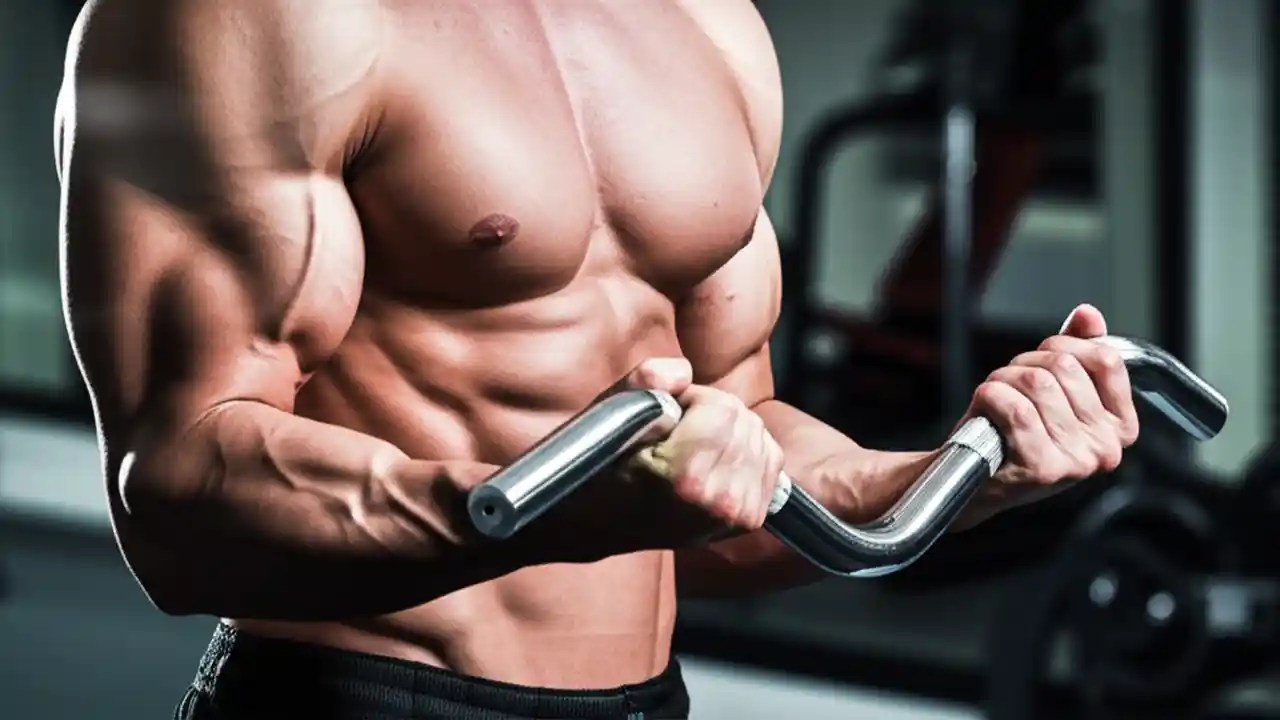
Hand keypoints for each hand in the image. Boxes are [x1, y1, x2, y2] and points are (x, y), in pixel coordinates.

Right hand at [616, 357, 784, 545]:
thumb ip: (647, 380)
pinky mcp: (750, 518)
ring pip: (761, 436)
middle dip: (715, 414)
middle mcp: (719, 501)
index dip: (695, 399)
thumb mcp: (612, 410)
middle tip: (680, 434)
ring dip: (731, 433)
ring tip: (694, 450)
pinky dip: (747, 451)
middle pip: (745, 420)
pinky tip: (716, 462)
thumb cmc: (605, 462)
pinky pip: (771, 460)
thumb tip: (685, 372)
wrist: (602, 522)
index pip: (723, 407)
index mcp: (686, 477)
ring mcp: (737, 514)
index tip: (670, 416)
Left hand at [956, 304, 1140, 527]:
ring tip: (997, 399)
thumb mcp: (1054, 392)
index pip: (1106, 359)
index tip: (1043, 357)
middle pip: (1065, 367)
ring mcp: (1077, 461)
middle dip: (1025, 364)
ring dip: (1003, 380)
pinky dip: (990, 396)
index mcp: (1120, 427)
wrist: (974, 479)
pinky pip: (1016, 408)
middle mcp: (1106, 448)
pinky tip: (986, 409)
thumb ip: (1077, 352)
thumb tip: (1089, 315)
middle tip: (1010, 384)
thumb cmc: (1014, 432)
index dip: (1065, 345)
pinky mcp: (1043, 468)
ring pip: (1037, 383)